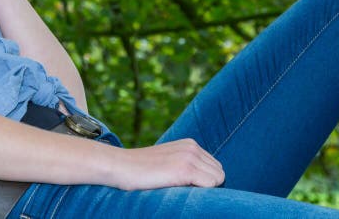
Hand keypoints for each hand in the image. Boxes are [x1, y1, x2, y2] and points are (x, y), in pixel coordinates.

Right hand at [108, 139, 224, 190]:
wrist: (119, 166)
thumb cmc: (141, 170)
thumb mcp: (168, 160)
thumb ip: (186, 164)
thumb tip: (208, 182)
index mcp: (190, 144)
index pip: (215, 168)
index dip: (204, 182)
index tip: (185, 186)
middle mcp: (192, 147)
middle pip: (219, 174)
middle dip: (207, 186)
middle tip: (183, 190)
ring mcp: (189, 157)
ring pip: (218, 180)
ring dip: (203, 190)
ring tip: (179, 190)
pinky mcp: (184, 169)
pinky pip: (211, 185)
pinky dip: (201, 193)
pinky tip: (179, 191)